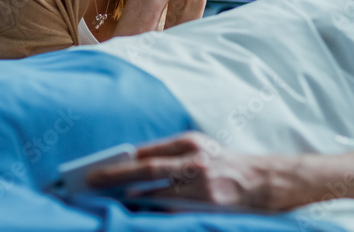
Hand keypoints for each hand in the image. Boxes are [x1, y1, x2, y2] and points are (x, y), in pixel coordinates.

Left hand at [85, 132, 270, 209]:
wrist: (262, 180)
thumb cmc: (225, 165)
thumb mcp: (200, 150)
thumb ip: (171, 156)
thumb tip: (132, 167)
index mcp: (189, 142)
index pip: (147, 151)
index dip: (120, 160)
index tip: (96, 167)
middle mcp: (193, 159)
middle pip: (145, 168)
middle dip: (115, 175)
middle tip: (91, 181)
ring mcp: (200, 183)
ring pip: (155, 192)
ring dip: (130, 197)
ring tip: (111, 200)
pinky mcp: (206, 203)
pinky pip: (172, 209)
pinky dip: (153, 210)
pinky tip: (139, 211)